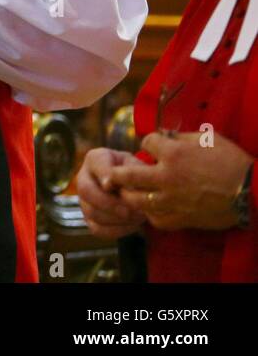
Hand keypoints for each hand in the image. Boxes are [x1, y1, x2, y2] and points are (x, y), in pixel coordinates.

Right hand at [76, 147, 146, 238]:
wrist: (138, 188)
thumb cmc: (138, 173)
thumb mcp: (138, 166)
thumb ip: (131, 172)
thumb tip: (113, 185)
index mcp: (95, 158)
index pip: (96, 165)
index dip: (104, 175)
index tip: (115, 185)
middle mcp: (84, 177)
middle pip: (85, 191)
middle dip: (110, 203)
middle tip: (133, 210)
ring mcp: (84, 200)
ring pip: (92, 212)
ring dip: (118, 218)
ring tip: (139, 216)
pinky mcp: (89, 218)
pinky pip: (98, 229)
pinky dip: (118, 230)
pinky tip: (133, 225)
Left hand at [106, 131, 253, 230]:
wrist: (252, 192)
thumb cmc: (232, 161)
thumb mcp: (208, 139)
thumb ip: (181, 137)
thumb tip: (164, 137)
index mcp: (174, 153)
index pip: (146, 142)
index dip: (150, 142)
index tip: (154, 145)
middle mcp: (167, 176)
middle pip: (127, 174)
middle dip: (117, 172)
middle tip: (112, 173)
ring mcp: (172, 199)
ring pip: (135, 200)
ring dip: (129, 194)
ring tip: (127, 192)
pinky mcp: (180, 218)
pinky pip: (155, 218)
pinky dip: (150, 213)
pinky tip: (152, 207)